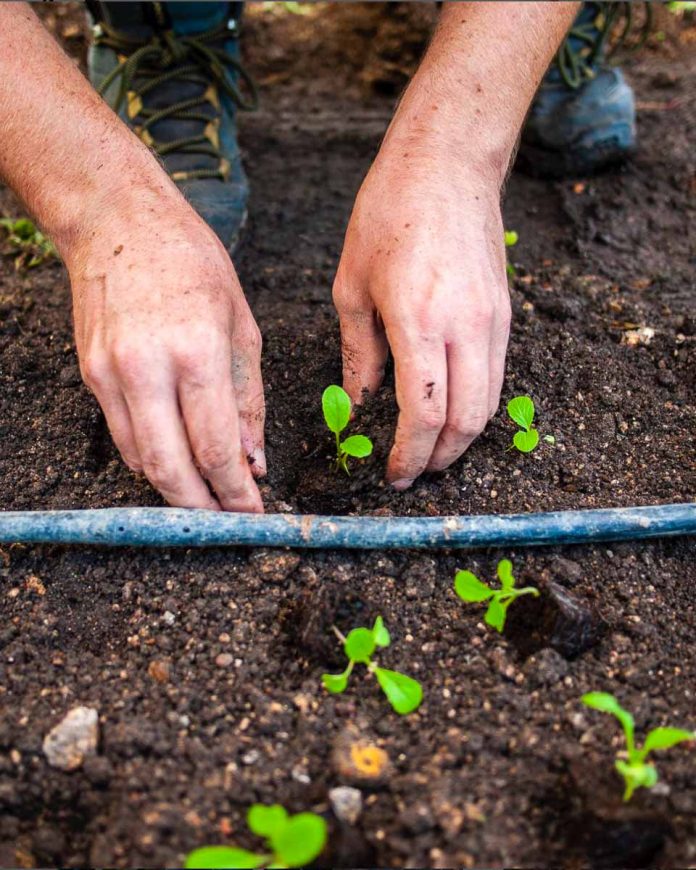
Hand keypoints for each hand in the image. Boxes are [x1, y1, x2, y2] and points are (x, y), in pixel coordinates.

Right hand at [66, 200, 264, 511]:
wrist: (117, 221)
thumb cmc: (191, 263)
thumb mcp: (241, 323)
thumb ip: (248, 399)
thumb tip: (254, 460)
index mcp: (196, 351)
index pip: (216, 446)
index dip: (237, 491)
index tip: (254, 511)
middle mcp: (146, 369)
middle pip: (171, 469)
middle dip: (203, 507)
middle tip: (228, 519)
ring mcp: (110, 374)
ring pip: (142, 461)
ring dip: (177, 489)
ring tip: (208, 496)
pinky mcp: (90, 376)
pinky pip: (123, 437)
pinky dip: (152, 459)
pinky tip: (177, 459)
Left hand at [333, 137, 510, 489]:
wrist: (447, 164)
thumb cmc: (387, 215)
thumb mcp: (352, 286)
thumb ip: (358, 353)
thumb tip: (358, 404)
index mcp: (419, 320)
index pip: (424, 413)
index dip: (409, 454)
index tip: (393, 474)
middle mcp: (465, 326)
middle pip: (466, 421)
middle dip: (440, 458)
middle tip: (413, 472)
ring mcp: (492, 320)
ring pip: (489, 404)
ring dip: (462, 438)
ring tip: (431, 450)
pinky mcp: (505, 313)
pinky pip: (495, 376)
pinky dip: (474, 405)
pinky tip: (449, 410)